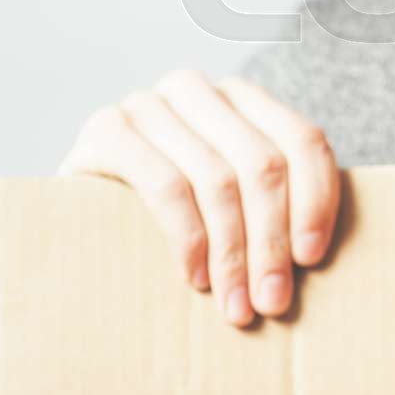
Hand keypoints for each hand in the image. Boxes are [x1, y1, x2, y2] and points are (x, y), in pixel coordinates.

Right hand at [59, 70, 340, 326]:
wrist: (79, 208)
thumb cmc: (176, 210)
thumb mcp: (232, 200)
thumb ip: (275, 207)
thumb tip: (313, 258)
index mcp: (243, 97)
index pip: (303, 139)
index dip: (316, 199)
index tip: (312, 259)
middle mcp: (198, 90)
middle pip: (262, 164)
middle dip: (272, 240)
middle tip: (273, 300)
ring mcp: (149, 104)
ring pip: (217, 179)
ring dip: (232, 252)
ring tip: (237, 304)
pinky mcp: (107, 130)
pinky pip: (165, 186)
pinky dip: (188, 237)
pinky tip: (195, 277)